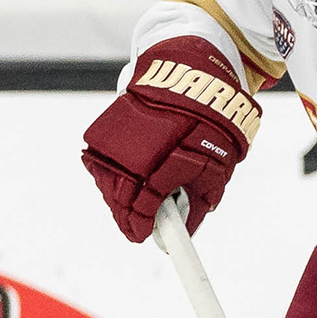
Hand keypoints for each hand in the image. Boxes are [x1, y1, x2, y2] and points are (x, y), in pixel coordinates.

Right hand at [81, 36, 261, 241]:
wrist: (190, 81)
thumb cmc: (209, 127)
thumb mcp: (214, 171)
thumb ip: (197, 206)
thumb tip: (185, 232)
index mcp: (162, 168)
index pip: (143, 209)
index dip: (141, 227)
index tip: (143, 236)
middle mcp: (135, 157)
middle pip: (120, 201)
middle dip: (127, 219)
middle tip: (136, 228)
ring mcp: (118, 144)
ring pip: (108, 185)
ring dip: (117, 200)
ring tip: (131, 207)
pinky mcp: (108, 132)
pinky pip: (102, 165)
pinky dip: (111, 178)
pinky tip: (124, 183)